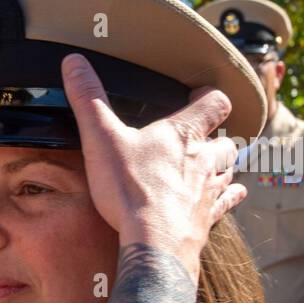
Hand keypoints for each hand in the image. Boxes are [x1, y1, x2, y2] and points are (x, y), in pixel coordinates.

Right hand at [61, 54, 244, 278]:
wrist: (154, 241)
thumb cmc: (130, 188)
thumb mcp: (101, 138)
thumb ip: (88, 99)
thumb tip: (73, 61)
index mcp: (183, 133)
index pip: (215, 102)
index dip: (210, 98)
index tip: (198, 98)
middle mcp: (205, 158)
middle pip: (225, 139)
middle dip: (214, 137)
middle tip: (199, 138)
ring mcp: (210, 189)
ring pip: (228, 169)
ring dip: (221, 164)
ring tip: (208, 165)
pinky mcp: (209, 217)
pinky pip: (228, 202)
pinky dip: (230, 196)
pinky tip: (228, 196)